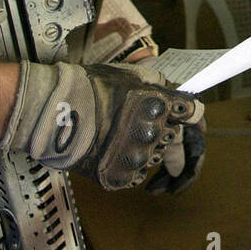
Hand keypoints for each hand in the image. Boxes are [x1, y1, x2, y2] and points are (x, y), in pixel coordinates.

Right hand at [3, 60, 203, 190]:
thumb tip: (175, 87)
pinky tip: (116, 152)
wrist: (55, 112)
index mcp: (159, 105)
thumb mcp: (129, 74)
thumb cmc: (90, 87)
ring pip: (154, 157)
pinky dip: (129, 165)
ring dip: (148, 149)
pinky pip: (135, 174)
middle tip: (160, 133)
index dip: (195, 118)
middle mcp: (153, 133)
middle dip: (171, 136)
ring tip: (127, 138)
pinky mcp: (119, 175)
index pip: (193, 113)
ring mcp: (136, 156)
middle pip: (176, 139)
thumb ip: (158, 82)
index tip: (196, 122)